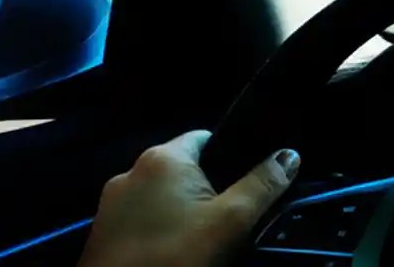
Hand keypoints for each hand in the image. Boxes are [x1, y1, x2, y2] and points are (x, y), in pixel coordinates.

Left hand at [79, 130, 299, 266]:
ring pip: (162, 197)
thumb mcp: (230, 223)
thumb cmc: (176, 256)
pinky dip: (161, 229)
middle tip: (230, 219)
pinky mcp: (103, 233)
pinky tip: (175, 251)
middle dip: (209, 191)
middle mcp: (130, 171)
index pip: (206, 138)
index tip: (248, 187)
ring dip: (183, 212)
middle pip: (186, 170)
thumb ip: (263, 185)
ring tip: (203, 240)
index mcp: (162, 158)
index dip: (232, 158)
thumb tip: (290, 154)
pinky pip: (143, 218)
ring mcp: (112, 204)